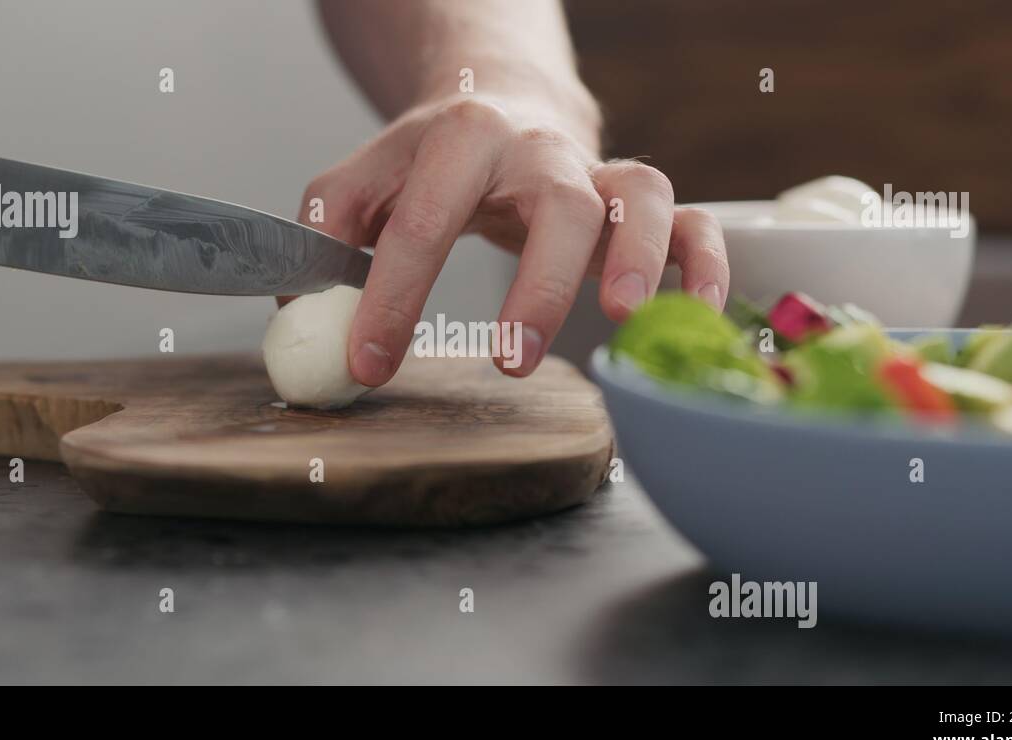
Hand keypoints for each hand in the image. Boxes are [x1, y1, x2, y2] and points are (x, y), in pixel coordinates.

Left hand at [299, 95, 728, 385]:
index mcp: (457, 138)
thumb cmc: (427, 161)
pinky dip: (707, 264)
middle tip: (509, 363)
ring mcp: (595, 173)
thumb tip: (304, 316)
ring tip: (623, 318)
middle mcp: (536, 149)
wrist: (499, 102)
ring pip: (641, 196)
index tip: (368, 365)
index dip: (390, 296)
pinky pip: (693, 222)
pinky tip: (698, 315)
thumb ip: (326, 236)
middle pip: (553, 201)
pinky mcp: (636, 202)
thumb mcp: (364, 182)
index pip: (421, 218)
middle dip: (535, 285)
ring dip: (640, 256)